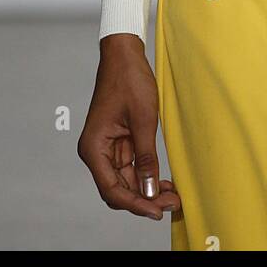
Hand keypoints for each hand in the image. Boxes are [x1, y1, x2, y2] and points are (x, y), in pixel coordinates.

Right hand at [78, 34, 181, 221]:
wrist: (124, 54)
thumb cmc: (129, 80)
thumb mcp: (143, 119)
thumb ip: (145, 157)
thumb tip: (150, 190)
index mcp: (93, 148)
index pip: (111, 189)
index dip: (135, 204)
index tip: (157, 211)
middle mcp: (96, 152)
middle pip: (118, 189)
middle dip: (144, 200)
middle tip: (172, 204)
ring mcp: (107, 148)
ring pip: (125, 181)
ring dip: (147, 190)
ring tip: (173, 196)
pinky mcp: (117, 142)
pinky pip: (130, 167)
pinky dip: (146, 176)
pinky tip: (165, 182)